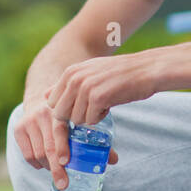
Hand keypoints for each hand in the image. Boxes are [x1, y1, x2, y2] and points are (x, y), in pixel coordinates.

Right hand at [13, 90, 119, 190]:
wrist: (42, 98)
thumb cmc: (69, 115)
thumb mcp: (81, 120)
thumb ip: (96, 138)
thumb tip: (113, 160)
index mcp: (62, 110)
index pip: (60, 131)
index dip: (62, 147)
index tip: (66, 162)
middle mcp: (43, 113)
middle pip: (48, 147)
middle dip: (57, 168)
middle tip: (64, 184)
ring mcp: (29, 121)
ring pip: (38, 154)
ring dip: (49, 166)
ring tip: (58, 168)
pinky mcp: (18, 128)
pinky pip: (28, 155)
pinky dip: (37, 164)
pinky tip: (45, 163)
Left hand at [44, 51, 160, 163]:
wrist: (146, 70)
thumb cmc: (119, 74)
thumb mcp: (88, 72)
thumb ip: (66, 85)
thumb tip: (43, 96)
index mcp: (70, 72)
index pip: (52, 103)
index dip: (67, 109)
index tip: (83, 105)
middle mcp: (74, 78)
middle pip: (61, 114)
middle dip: (76, 116)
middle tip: (93, 107)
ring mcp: (85, 88)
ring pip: (76, 120)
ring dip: (91, 116)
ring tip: (105, 101)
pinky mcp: (98, 98)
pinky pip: (91, 121)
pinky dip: (102, 117)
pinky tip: (111, 103)